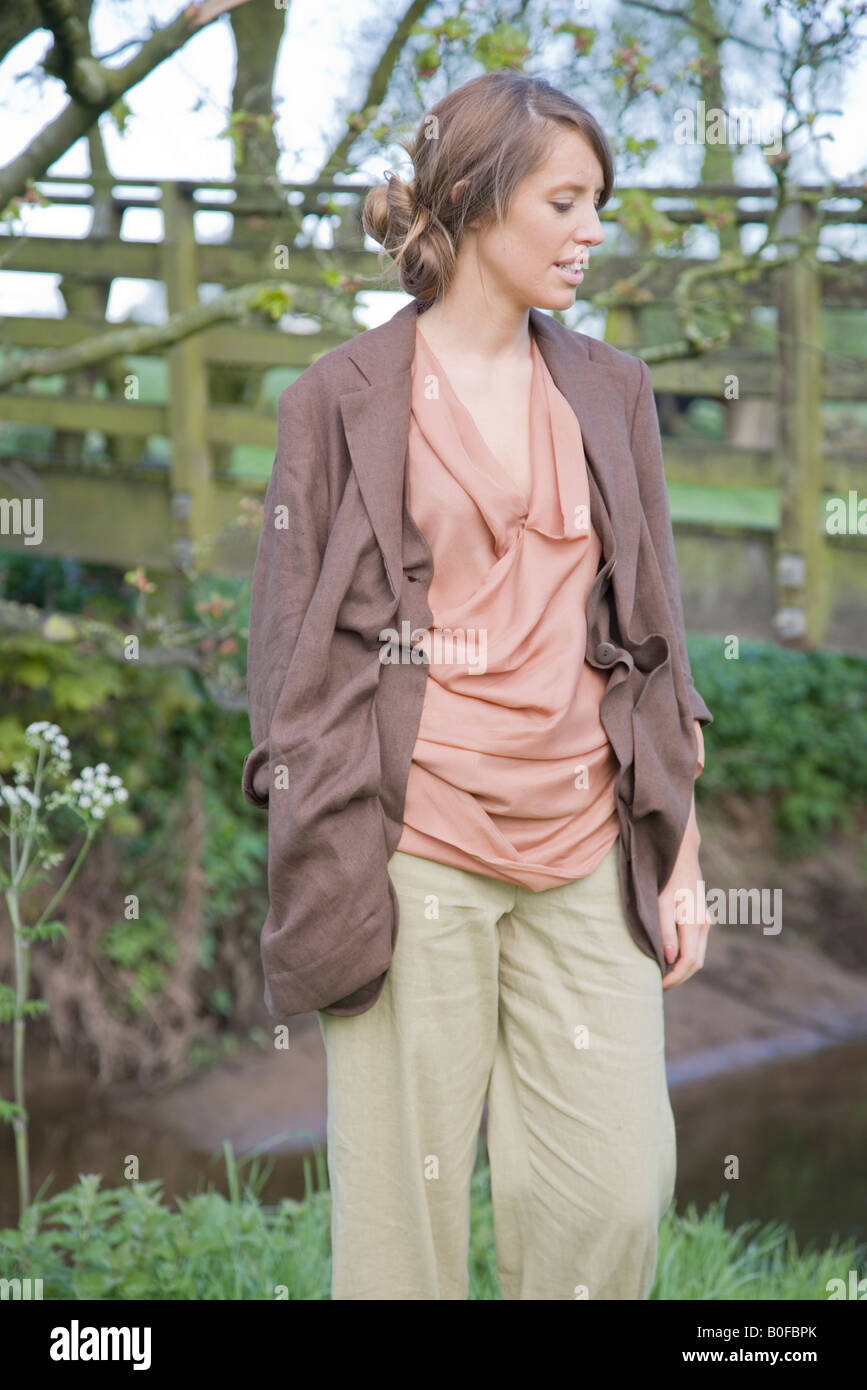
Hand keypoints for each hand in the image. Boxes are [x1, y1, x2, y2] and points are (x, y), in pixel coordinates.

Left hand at [659, 799, 709, 989]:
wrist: (680, 852)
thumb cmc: (665, 875)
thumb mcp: (660, 902)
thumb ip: (664, 930)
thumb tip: (669, 958)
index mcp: (694, 923)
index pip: (688, 961)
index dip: (674, 977)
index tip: (658, 986)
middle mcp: (704, 924)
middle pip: (695, 962)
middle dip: (678, 976)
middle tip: (658, 985)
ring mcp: (705, 920)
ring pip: (697, 953)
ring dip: (681, 967)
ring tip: (661, 972)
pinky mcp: (701, 915)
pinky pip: (695, 943)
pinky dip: (684, 954)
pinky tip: (669, 955)